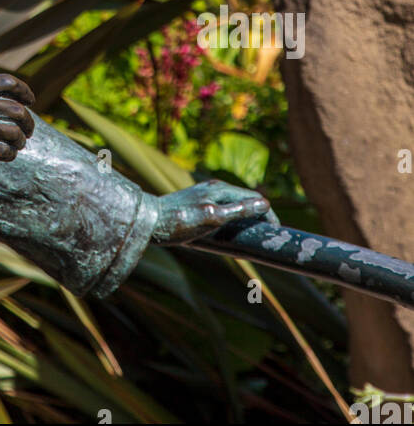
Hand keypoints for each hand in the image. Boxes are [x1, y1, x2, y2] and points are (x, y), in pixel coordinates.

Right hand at [0, 71, 34, 173]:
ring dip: (20, 140)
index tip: (31, 100)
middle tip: (28, 129)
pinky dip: (10, 154)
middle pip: (17, 110)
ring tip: (18, 145)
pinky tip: (7, 155)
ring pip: (14, 132)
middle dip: (28, 121)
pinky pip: (3, 151)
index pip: (9, 82)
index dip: (25, 92)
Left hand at [152, 180, 276, 245]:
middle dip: (259, 217)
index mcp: (221, 189)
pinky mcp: (196, 203)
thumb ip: (239, 211)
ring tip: (252, 238)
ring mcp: (205, 194)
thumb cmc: (180, 222)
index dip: (269, 215)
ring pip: (234, 206)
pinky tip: (230, 233)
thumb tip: (264, 204)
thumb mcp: (213, 218)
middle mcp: (214, 188)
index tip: (277, 233)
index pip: (255, 199)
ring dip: (246, 219)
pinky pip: (223, 210)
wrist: (149, 221)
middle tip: (266, 238)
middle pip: (246, 201)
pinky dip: (233, 220)